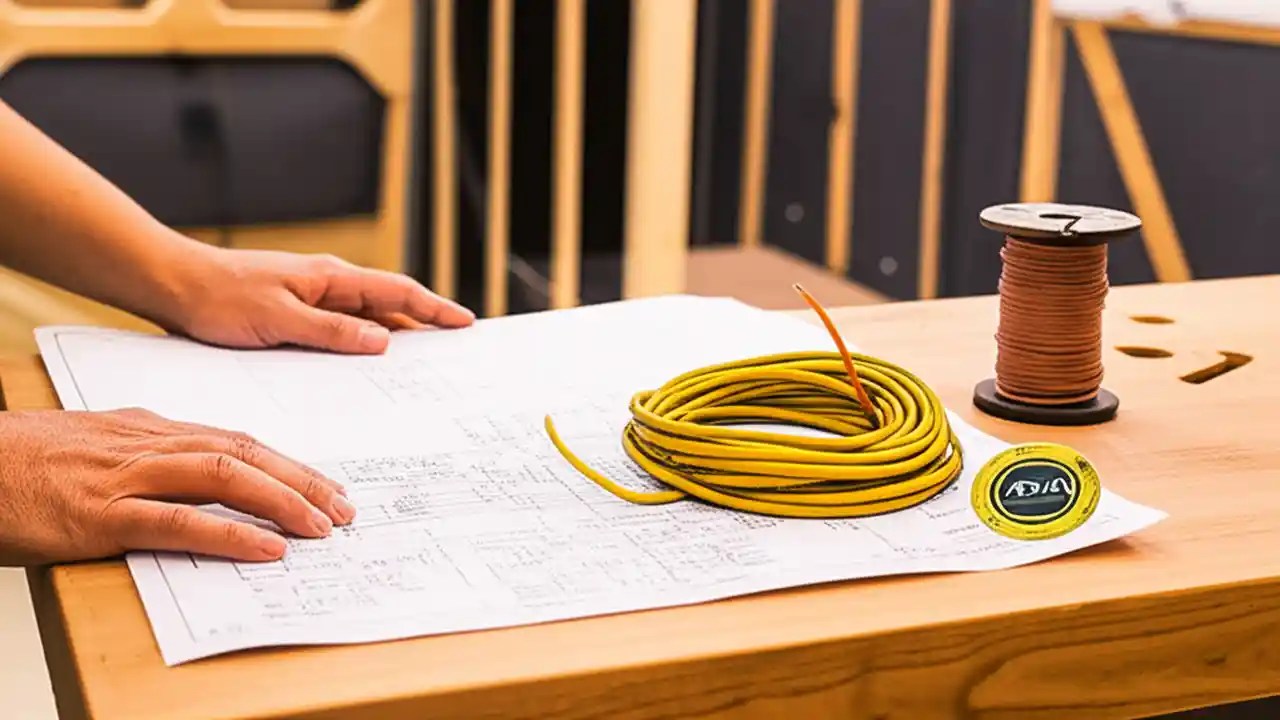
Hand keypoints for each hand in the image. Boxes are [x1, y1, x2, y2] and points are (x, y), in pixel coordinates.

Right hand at [0, 408, 353, 565]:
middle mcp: (149, 444)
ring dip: (282, 502)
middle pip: (245, 453)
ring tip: (322, 526)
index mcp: (151, 429)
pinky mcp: (102, 515)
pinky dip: (229, 534)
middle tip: (345, 507)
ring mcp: (127, 478)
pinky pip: (179, 523)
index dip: (288, 464)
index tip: (325, 485)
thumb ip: (149, 452)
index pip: (237, 440)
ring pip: (224, 477)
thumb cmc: (26, 461)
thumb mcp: (98, 444)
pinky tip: (266, 549)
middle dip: (303, 481)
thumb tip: (199, 468)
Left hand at [169, 246, 473, 353]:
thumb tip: (383, 341)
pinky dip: (363, 344)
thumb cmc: (220, 297)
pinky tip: (367, 364)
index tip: (465, 322)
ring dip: (396, 336)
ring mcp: (313, 299)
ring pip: (367, 319)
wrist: (174, 286)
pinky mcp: (296, 314)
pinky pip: (342, 330)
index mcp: (331, 279)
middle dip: (426, 324)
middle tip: (456, 348)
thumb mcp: (278, 319)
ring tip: (424, 361)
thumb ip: (332, 331)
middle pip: (390, 305)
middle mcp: (328, 286)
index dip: (434, 309)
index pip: (397, 292)